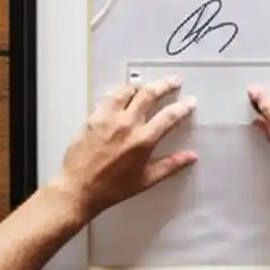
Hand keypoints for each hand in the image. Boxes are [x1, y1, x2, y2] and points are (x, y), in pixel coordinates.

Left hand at [53, 77, 197, 220]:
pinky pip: (109, 97)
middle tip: (174, 81)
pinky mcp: (93, 117)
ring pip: (127, 90)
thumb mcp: (145, 180)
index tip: (190, 101)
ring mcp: (108, 118)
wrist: (78, 188)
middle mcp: (127, 124)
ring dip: (140, 85)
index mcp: (143, 140)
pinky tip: (123, 94)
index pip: (168, 117)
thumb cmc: (112, 188)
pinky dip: (120, 92)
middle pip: (149, 94)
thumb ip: (169, 165)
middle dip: (165, 85)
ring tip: (147, 85)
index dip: (182, 107)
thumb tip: (191, 156)